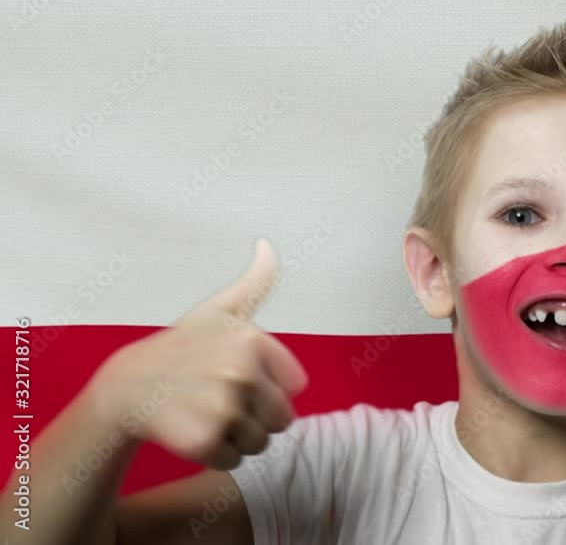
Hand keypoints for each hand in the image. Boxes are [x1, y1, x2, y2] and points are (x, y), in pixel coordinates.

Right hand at [88, 239, 308, 469]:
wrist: (128, 388)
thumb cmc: (182, 348)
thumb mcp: (219, 311)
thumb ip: (254, 282)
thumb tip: (268, 245)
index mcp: (253, 341)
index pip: (294, 388)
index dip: (270, 387)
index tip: (236, 376)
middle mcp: (240, 372)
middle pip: (281, 420)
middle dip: (256, 417)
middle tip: (220, 401)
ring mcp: (222, 408)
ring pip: (260, 443)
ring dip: (237, 438)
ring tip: (206, 414)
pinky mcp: (204, 442)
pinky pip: (235, 461)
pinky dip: (216, 456)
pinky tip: (193, 432)